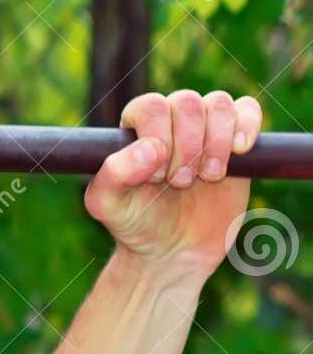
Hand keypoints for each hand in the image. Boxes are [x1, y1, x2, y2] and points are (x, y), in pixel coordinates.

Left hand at [83, 89, 263, 279]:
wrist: (174, 250)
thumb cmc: (136, 223)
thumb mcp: (107, 205)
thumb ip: (113, 174)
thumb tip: (150, 149)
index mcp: (136, 128)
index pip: (151, 106)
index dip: (158, 138)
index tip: (157, 176)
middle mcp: (170, 121)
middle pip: (187, 103)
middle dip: (186, 147)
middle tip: (180, 183)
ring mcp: (205, 128)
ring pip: (219, 104)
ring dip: (215, 142)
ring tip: (207, 178)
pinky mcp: (235, 141)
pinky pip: (248, 110)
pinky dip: (247, 125)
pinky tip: (238, 151)